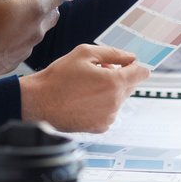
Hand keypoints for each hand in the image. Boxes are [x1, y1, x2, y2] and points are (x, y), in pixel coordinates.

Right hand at [0, 0, 72, 87]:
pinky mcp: (17, 60)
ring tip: (13, 13)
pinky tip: (1, 34)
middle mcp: (37, 30)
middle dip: (48, 2)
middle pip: (52, 13)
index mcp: (35, 10)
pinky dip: (22, 34)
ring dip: (34, 19)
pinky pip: (26, 43)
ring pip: (39, 29)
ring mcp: (28, 48)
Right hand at [19, 44, 149, 132]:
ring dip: (110, 91)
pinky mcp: (100, 127)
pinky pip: (110, 112)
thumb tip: (131, 57)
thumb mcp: (84, 53)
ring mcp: (108, 117)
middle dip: (118, 77)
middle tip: (96, 72)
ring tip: (86, 87)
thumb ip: (112, 53)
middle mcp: (115, 102)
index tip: (128, 65)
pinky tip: (84, 100)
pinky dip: (102, 105)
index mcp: (114, 82)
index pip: (141, 73)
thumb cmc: (58, 77)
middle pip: (130, 85)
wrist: (39, 103)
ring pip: (119, 99)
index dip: (135, 66)